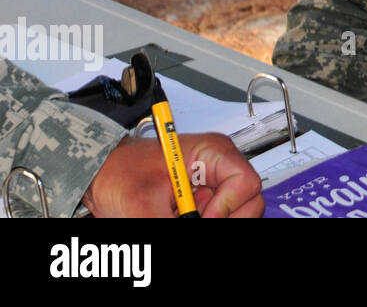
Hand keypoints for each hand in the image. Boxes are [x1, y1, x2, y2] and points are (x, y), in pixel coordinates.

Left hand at [82, 132, 264, 217]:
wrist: (101, 177)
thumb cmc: (119, 172)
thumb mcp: (141, 203)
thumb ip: (169, 224)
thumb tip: (189, 226)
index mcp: (212, 153)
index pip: (245, 182)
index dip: (226, 206)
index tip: (202, 217)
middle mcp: (219, 170)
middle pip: (250, 202)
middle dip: (224, 218)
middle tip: (193, 221)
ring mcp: (214, 189)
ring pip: (237, 216)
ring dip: (212, 221)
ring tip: (179, 217)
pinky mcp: (205, 205)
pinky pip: (219, 220)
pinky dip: (204, 222)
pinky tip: (177, 219)